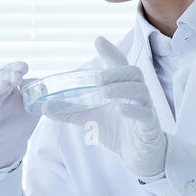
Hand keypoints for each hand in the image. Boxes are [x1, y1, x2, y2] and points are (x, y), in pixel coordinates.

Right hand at [0, 61, 40, 171]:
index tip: (23, 67)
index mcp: (3, 89)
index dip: (13, 68)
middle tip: (16, 76)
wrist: (3, 157)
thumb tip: (39, 83)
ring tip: (4, 83)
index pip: (6, 72)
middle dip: (5, 74)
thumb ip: (35, 98)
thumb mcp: (30, 113)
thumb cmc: (14, 131)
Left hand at [42, 36, 168, 180]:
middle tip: (97, 79)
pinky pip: (146, 115)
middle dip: (115, 73)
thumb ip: (71, 111)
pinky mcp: (150, 127)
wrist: (140, 155)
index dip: (110, 52)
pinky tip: (122, 110)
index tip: (98, 40)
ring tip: (105, 92)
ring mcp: (146, 110)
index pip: (119, 65)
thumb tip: (44, 106)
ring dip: (122, 89)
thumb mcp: (91, 119)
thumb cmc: (119, 131)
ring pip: (141, 91)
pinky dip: (134, 110)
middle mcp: (137, 95)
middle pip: (133, 73)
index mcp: (123, 89)